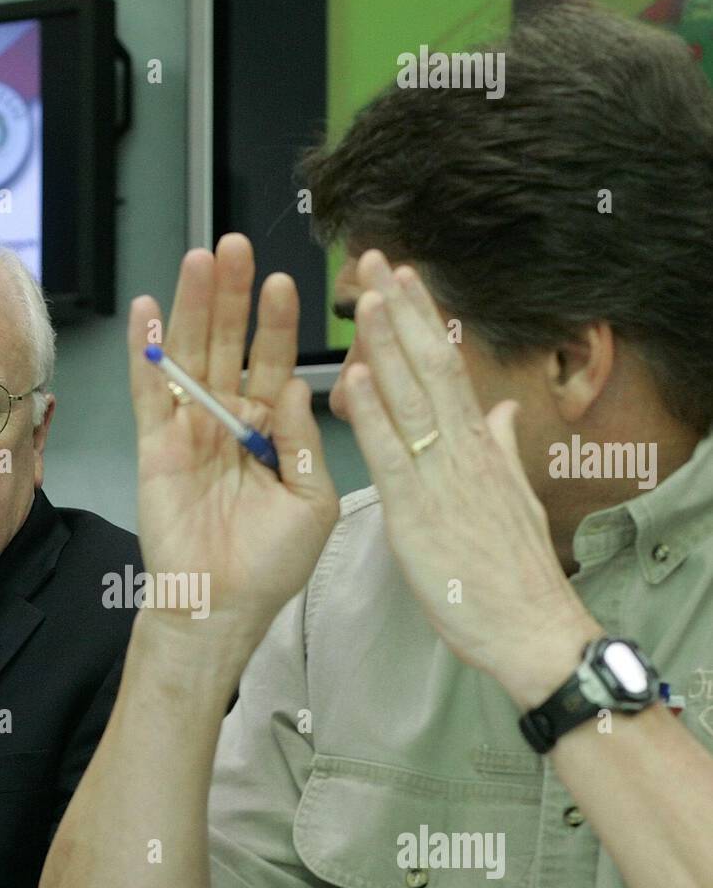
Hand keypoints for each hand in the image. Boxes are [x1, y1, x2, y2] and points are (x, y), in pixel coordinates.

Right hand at [128, 234, 339, 647]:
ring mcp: (189, 431)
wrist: (222, 607)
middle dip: (232, 295)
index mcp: (268, 433)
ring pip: (189, 355)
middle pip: (228, 345)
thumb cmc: (271, 565)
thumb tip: (292, 389)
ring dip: (193, 306)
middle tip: (236, 245)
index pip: (273, 364)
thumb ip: (305, 443)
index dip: (278, 324)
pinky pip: (149, 391)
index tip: (285, 282)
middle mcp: (227, 423)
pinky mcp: (156, 447)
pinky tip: (146, 309)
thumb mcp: (313, 502)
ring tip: (202, 258)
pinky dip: (145, 351)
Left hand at [341, 251, 602, 709]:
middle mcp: (463, 450)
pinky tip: (354, 378)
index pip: (449, 369)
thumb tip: (499, 411)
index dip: (425, 321)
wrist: (532, 627)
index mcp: (481, 447)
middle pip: (430, 366)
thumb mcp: (514, 500)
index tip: (406, 281)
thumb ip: (501, 450)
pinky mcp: (418, 512)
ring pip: (411, 398)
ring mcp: (441, 477)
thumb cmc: (515, 573)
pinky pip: (392, 454)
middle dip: (402, 312)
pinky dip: (372, 415)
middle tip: (376, 260)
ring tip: (364, 295)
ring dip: (385, 344)